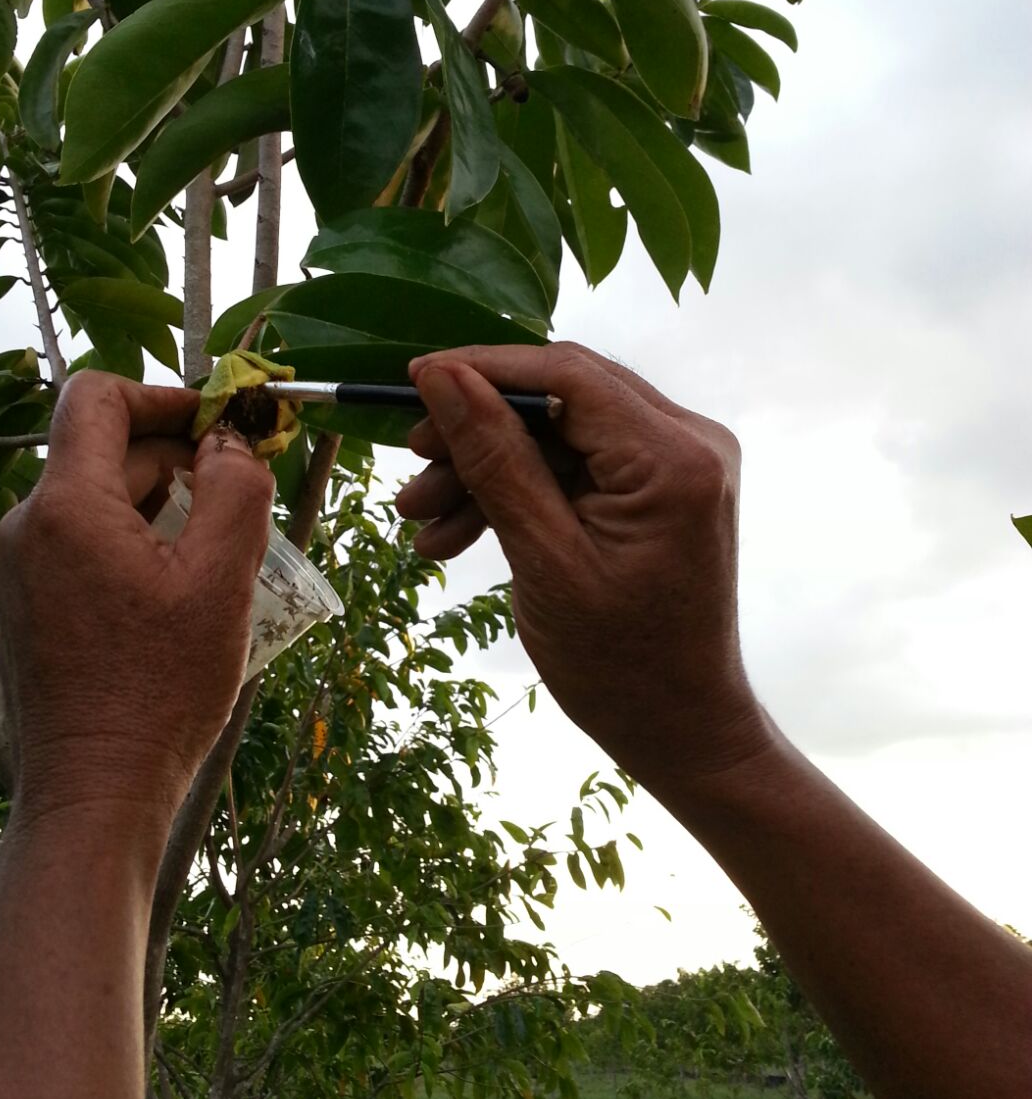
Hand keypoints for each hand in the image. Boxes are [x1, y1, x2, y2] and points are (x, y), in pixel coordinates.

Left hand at [0, 371, 274, 839]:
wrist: (96, 789)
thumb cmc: (160, 689)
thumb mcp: (220, 580)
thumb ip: (235, 491)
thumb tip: (230, 443)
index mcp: (67, 506)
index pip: (97, 397)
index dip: (164, 394)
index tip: (220, 422)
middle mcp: (28, 526)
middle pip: (105, 451)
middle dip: (178, 456)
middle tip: (244, 488)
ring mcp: (20, 568)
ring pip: (97, 500)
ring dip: (160, 502)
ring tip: (219, 546)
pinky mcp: (26, 603)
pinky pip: (82, 543)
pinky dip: (133, 541)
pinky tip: (179, 585)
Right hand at [396, 344, 768, 790]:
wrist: (679, 730)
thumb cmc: (618, 665)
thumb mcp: (543, 559)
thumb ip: (495, 458)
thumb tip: (442, 375)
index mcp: (672, 458)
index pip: (567, 374)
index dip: (483, 369)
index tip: (410, 383)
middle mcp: (688, 443)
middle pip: (561, 397)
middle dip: (478, 428)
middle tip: (410, 466)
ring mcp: (678, 464)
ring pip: (560, 434)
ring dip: (488, 468)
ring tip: (419, 517)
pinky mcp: (660, 488)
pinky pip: (576, 467)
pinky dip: (519, 493)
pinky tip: (455, 536)